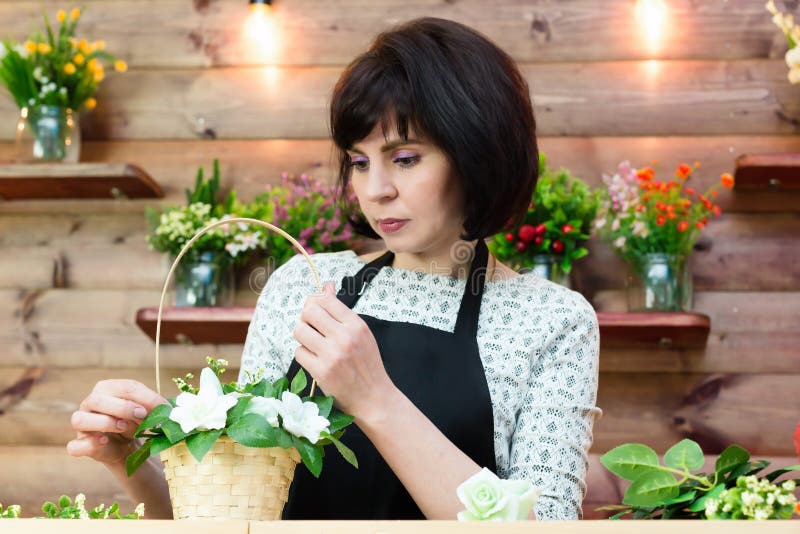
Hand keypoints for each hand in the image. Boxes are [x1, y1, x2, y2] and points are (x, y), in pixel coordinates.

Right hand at [67, 379, 167, 466]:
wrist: (127, 446)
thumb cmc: (136, 422)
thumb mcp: (147, 412)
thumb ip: (155, 407)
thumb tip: (169, 411)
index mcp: (109, 388)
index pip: (125, 387)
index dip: (146, 398)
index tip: (163, 409)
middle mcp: (91, 403)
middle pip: (97, 399)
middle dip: (123, 407)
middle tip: (142, 415)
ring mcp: (83, 424)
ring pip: (80, 419)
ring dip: (105, 423)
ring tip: (124, 427)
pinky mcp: (81, 444)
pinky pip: (74, 446)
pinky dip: (88, 445)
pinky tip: (104, 442)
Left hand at [292, 281, 394, 417]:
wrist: (374, 398)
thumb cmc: (367, 364)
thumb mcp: (360, 333)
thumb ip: (341, 311)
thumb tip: (326, 286)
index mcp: (356, 325)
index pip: (326, 300)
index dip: (316, 304)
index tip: (317, 314)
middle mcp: (344, 337)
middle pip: (308, 312)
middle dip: (306, 319)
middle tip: (313, 330)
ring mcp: (332, 354)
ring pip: (299, 330)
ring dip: (303, 337)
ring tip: (313, 345)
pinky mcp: (321, 371)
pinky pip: (299, 352)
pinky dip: (304, 356)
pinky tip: (315, 361)